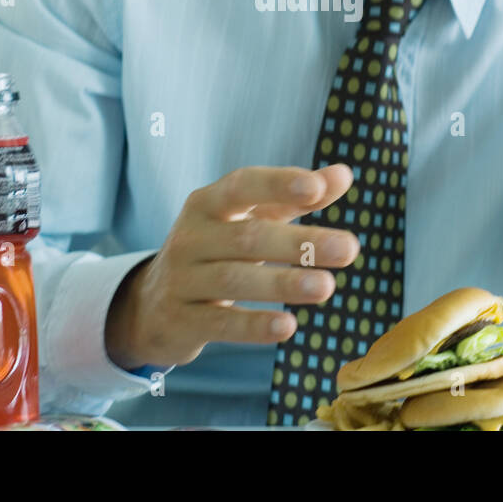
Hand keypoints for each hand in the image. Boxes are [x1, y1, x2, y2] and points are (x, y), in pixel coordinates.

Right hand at [105, 163, 359, 368]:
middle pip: (247, 237)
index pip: (241, 186)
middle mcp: (190, 236)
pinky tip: (287, 326)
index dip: (278, 185)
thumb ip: (295, 199)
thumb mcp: (247, 219)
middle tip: (349, 248)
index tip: (317, 189)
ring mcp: (182, 279)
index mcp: (207, 203)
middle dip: (299, 243)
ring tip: (327, 287)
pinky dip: (254, 326)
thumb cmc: (215, 250)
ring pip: (234, 280)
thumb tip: (344, 175)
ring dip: (283, 283)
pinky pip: (220, 323)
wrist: (153, 304)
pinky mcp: (182, 321)